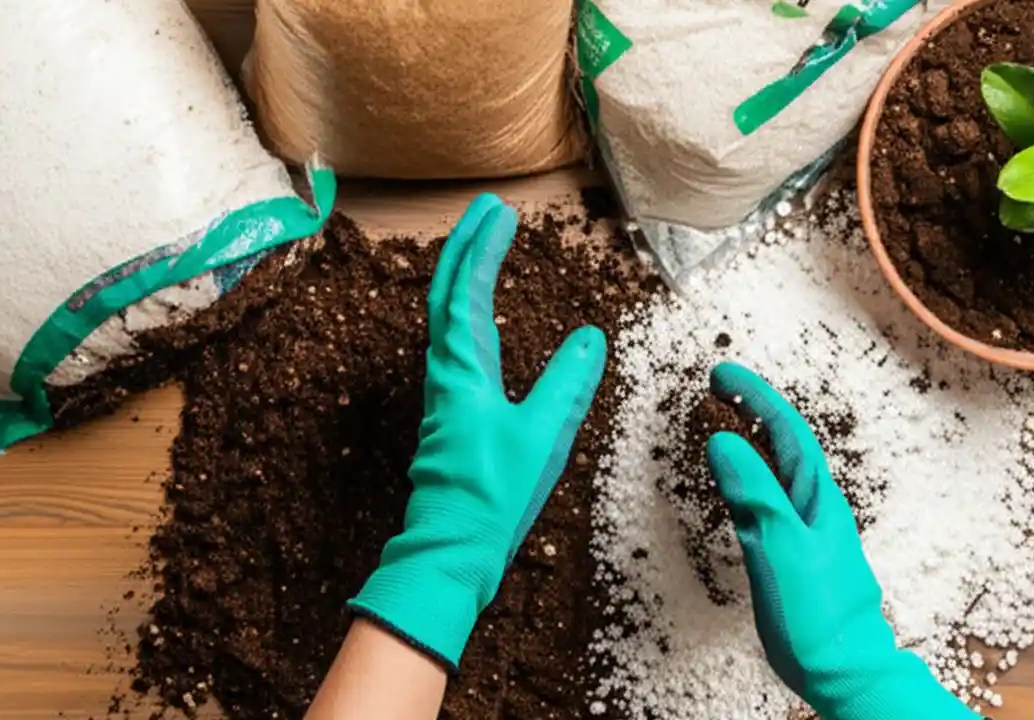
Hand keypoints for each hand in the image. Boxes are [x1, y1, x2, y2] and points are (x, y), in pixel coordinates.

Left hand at [348, 194, 607, 670]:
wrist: (450, 550)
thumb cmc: (493, 495)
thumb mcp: (543, 435)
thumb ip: (567, 383)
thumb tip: (589, 337)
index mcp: (463, 371)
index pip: (466, 290)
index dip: (482, 246)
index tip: (501, 211)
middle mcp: (445, 375)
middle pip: (445, 294)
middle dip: (464, 246)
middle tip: (487, 211)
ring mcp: (444, 395)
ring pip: (444, 318)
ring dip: (462, 276)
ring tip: (484, 250)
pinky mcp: (450, 415)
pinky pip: (454, 346)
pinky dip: (467, 314)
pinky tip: (484, 323)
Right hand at [707, 363, 976, 719]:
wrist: (845, 672)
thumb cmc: (819, 615)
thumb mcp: (781, 546)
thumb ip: (754, 493)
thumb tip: (723, 439)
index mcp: (815, 497)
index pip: (785, 429)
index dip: (754, 395)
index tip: (721, 372)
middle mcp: (811, 507)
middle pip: (782, 443)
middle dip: (752, 408)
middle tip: (718, 385)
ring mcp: (802, 531)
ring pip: (773, 472)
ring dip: (749, 441)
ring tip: (723, 418)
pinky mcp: (789, 556)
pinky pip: (765, 503)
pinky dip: (746, 482)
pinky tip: (734, 487)